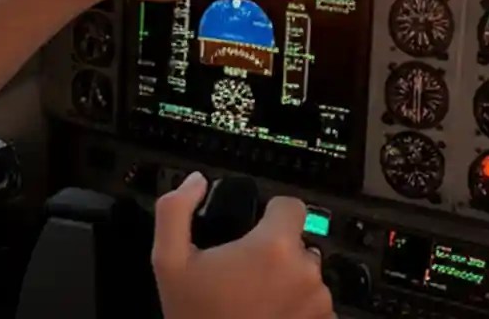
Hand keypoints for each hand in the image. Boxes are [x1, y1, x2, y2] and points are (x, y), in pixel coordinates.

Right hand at [152, 172, 334, 318]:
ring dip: (288, 281)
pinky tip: (268, 318)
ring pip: (307, 274)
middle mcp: (305, 271)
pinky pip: (315, 305)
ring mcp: (320, 303)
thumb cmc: (195, 318)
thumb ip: (175, 210)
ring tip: (255, 301)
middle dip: (276, 252)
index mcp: (273, 246)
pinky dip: (297, 309)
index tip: (253, 230)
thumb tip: (195, 182)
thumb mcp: (168, 262)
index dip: (270, 213)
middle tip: (244, 274)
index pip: (291, 205)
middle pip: (298, 241)